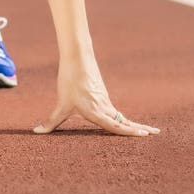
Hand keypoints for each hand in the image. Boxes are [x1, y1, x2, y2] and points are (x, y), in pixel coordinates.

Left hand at [32, 54, 159, 136]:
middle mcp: (104, 107)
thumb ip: (51, 121)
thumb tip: (36, 132)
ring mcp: (105, 101)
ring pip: (121, 116)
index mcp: (97, 112)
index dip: (130, 133)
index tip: (145, 136)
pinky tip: (125, 121)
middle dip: (140, 129)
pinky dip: (123, 118)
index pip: (117, 126)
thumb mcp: (61, 104)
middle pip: (125, 122)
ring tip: (146, 131)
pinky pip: (115, 110)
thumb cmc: (69, 80)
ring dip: (133, 123)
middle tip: (157, 134)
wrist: (77, 57)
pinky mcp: (102, 95)